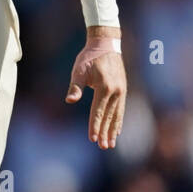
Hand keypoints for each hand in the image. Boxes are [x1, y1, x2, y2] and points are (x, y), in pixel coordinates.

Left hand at [65, 30, 125, 149]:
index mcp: (104, 87)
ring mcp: (121, 91)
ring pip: (117, 115)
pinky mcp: (123, 90)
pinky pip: (121, 109)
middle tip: (103, 146)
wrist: (106, 45)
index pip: (98, 111)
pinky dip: (119, 120)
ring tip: (111, 143)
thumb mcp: (79, 70)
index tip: (92, 138)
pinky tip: (117, 130)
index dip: (94, 125)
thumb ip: (75, 86)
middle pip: (108, 116)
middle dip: (104, 132)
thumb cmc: (89, 57)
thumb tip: (70, 100)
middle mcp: (115, 91)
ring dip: (113, 130)